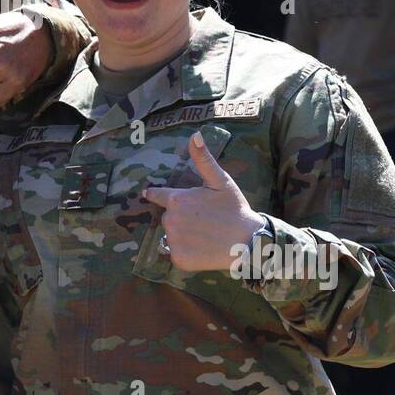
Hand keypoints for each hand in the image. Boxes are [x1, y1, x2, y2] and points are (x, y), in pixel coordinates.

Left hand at [141, 131, 266, 272]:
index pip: (157, 195)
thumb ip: (203, 159)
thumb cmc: (234, 209)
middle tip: (203, 220)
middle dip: (181, 217)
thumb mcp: (220, 181)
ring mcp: (173, 241)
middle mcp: (170, 220)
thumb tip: (194, 135)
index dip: (154, 194)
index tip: (147, 193)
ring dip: (183, 235)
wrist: (248, 242)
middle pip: (169, 217)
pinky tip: (202, 249)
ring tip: (204, 235)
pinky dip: (186, 252)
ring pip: (172, 235)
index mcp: (177, 200)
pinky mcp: (178, 259)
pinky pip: (176, 253)